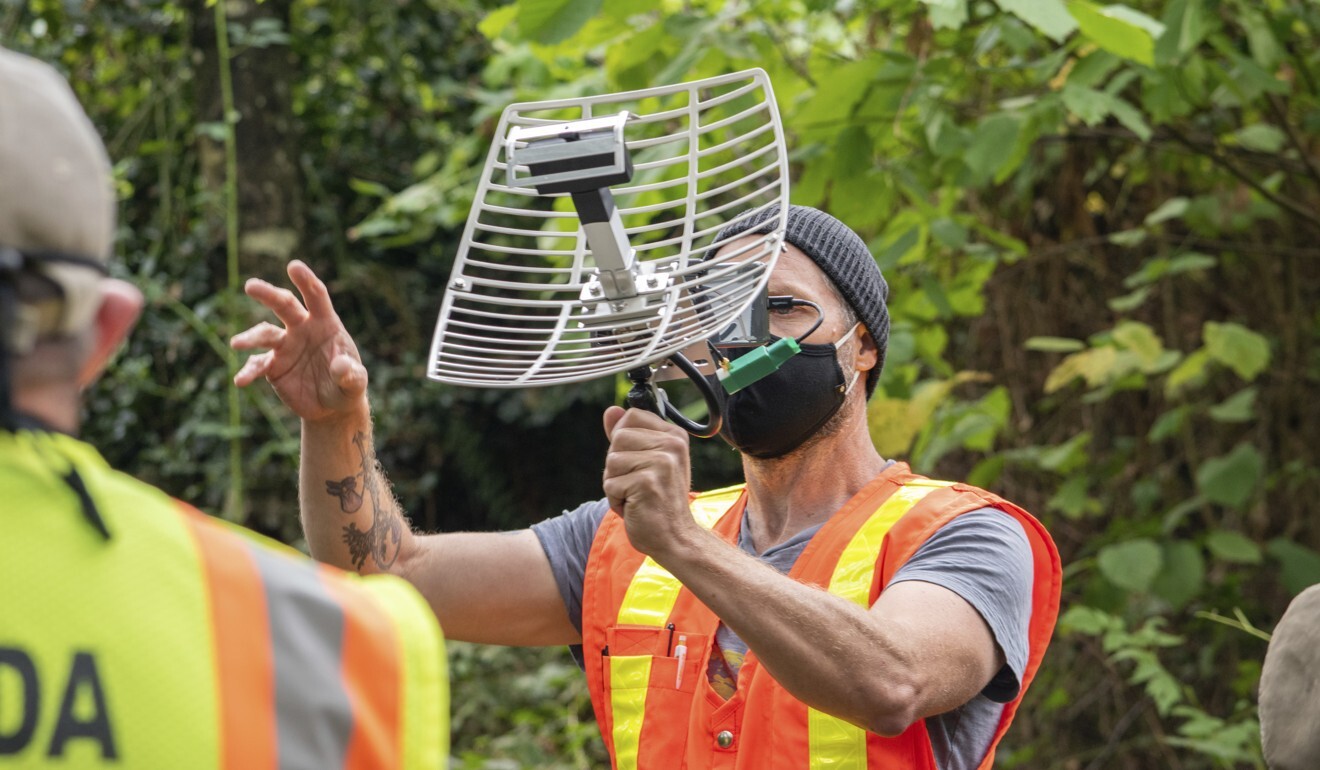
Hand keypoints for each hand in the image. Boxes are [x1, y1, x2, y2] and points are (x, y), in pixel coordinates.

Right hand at [231, 260, 368, 423]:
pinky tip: (240, 381)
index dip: (306, 281)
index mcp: (326, 323)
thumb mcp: (355, 383)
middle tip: (251, 286)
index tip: (293, 266)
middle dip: (268, 295)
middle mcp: (302, 328)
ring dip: (251, 337)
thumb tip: (341, 366)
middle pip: (284, 305)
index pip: (316, 297)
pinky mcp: (272, 366)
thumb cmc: (347, 385)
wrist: (332, 407)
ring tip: (237, 343)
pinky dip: (248, 371)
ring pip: (265, 334)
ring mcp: (284, 346)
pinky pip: (257, 365)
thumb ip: (351, 374)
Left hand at [601, 406, 696, 558]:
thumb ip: (628, 435)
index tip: (637, 462)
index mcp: (675, 435)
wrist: (676, 538)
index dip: (622, 439)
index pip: (630, 416)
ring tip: (636, 496)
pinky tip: (635, 507)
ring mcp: (661, 463)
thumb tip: (610, 411)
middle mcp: (672, 445)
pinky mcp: (647, 482)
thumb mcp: (647, 462)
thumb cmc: (660, 501)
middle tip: (637, 484)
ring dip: (615, 484)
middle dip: (617, 465)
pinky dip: (616, 500)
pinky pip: (610, 484)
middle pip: (618, 438)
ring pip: (611, 461)